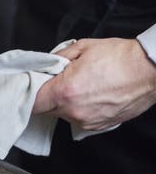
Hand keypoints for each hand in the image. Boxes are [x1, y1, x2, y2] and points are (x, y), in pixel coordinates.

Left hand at [33, 37, 155, 130]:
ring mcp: (89, 122)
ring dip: (65, 101)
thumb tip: (46, 63)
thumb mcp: (81, 47)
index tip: (30, 83)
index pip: (34, 101)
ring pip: (64, 114)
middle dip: (48, 94)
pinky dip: (80, 107)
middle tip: (55, 77)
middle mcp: (75, 111)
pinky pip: (80, 118)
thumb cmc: (119, 58)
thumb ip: (57, 57)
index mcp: (66, 91)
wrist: (147, 71)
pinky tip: (90, 92)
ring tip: (79, 82)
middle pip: (48, 108)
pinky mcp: (100, 126)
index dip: (29, 91)